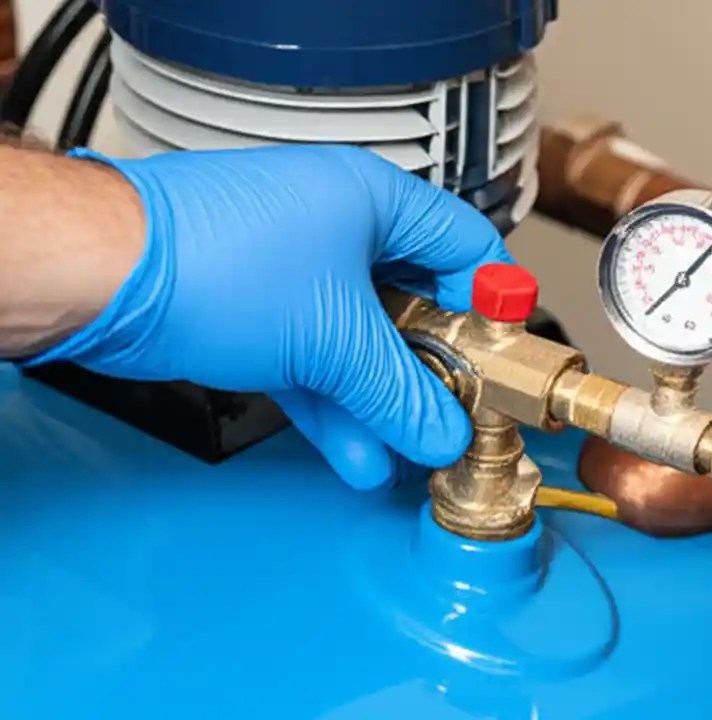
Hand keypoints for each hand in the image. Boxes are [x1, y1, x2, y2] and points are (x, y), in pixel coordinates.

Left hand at [27, 145, 510, 489]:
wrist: (102, 276)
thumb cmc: (207, 259)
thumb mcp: (334, 338)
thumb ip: (401, 393)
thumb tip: (442, 430)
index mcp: (374, 200)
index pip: (467, 246)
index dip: (494, 303)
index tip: (503, 355)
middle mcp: (339, 226)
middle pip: (418, 302)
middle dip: (437, 369)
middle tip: (459, 412)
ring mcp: (297, 270)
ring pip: (365, 342)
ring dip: (387, 402)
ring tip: (410, 451)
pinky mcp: (260, 312)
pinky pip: (318, 364)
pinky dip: (339, 408)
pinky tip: (360, 454)